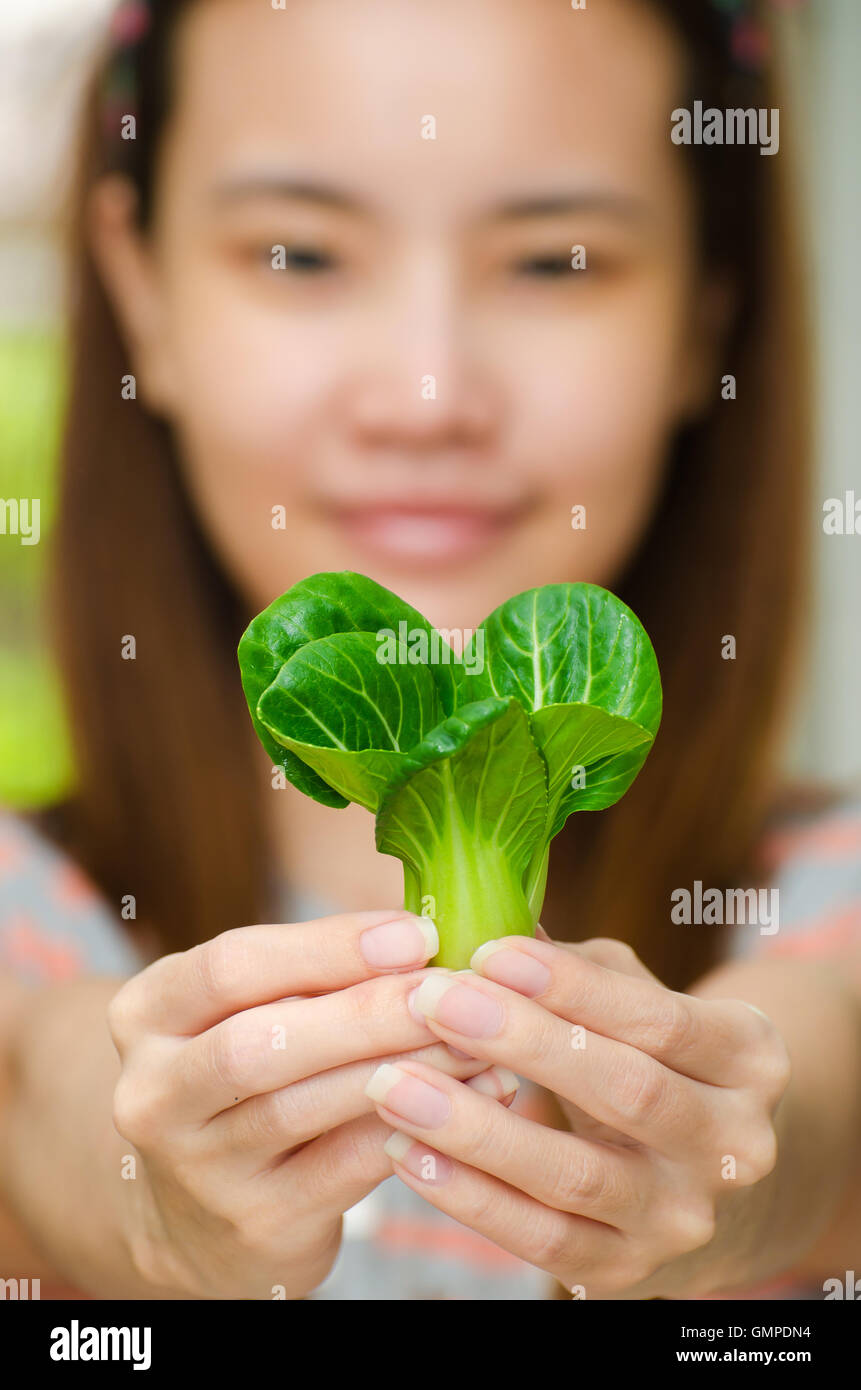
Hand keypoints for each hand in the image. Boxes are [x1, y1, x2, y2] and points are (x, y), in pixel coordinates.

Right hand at [107, 908, 493, 1298]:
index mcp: (146, 1014)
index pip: (231, 965)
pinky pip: (348, 1166)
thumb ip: (314, 975)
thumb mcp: (245, 1014)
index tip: (415, 932)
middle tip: (453, 988)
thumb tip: (426, 936)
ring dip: (405, 1066)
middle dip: (370, 1010)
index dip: (329, 945)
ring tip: (479, 1038)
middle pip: (263, 1041)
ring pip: (308, 1106)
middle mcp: (154, 1093)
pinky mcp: (257, 1224)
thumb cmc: (247, 1082)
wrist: (201, 1220)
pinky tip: (472, 1097)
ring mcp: (200, 1168)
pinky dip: (415, 1124)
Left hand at [364, 932, 791, 1298]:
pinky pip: (542, 1239)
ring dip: (476, 1129)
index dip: (571, 986)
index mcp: (748, 1057)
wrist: (698, 1178)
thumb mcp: (638, 1001)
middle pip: (625, 1091)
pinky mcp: (627, 1271)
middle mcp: (734, 1145)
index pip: (660, 1018)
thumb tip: (484, 918)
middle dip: (521, 1042)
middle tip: (431, 1000)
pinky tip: (408, 1152)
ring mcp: (684, 1217)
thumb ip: (576, 967)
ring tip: (394, 1083)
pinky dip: (469, 1197)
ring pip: (577, 1177)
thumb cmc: (649, 1057)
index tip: (488, 951)